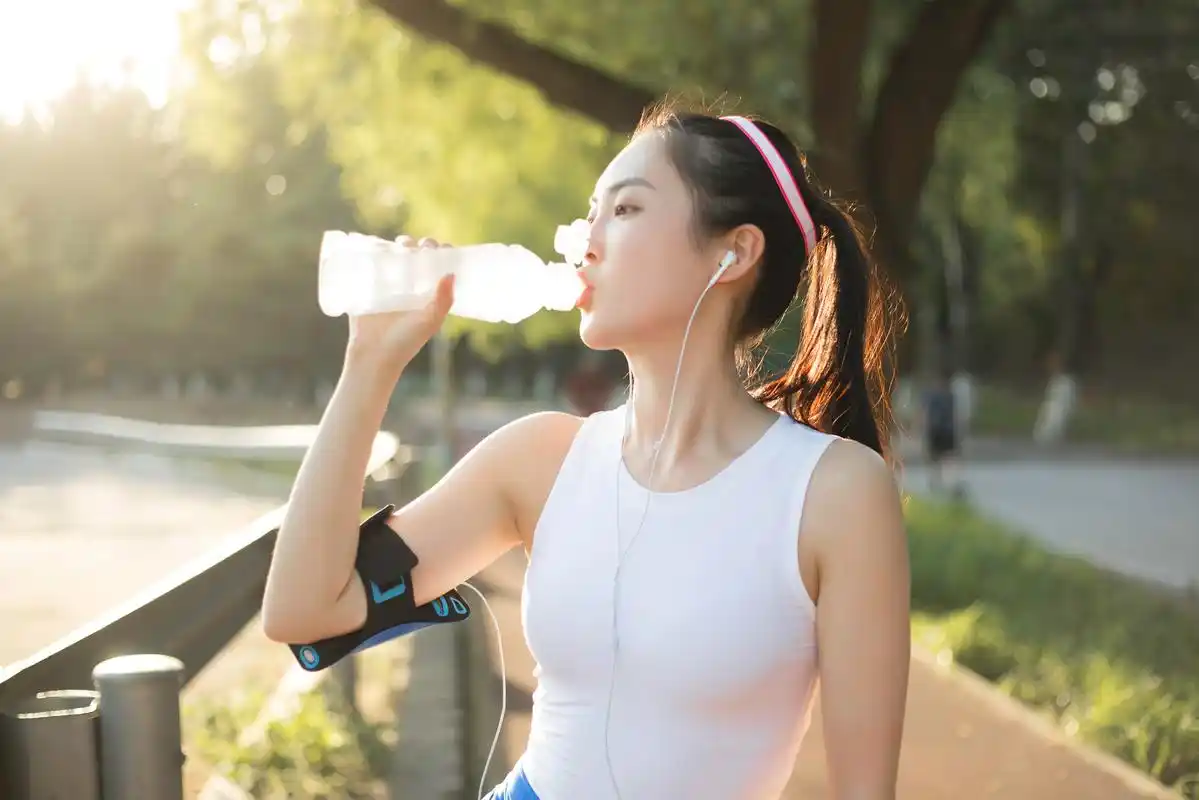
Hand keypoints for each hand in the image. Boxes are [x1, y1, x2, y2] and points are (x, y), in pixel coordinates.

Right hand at [344, 235, 454, 373]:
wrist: (373, 355)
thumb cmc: (406, 341)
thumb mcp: (430, 321)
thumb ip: (443, 301)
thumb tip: (451, 273)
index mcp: (427, 293)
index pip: (437, 266)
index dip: (440, 253)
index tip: (440, 248)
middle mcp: (409, 286)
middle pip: (416, 256)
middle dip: (419, 245)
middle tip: (418, 247)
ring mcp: (387, 284)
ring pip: (395, 255)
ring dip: (398, 244)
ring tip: (400, 246)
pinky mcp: (367, 285)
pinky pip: (370, 262)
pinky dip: (373, 248)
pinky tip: (376, 243)